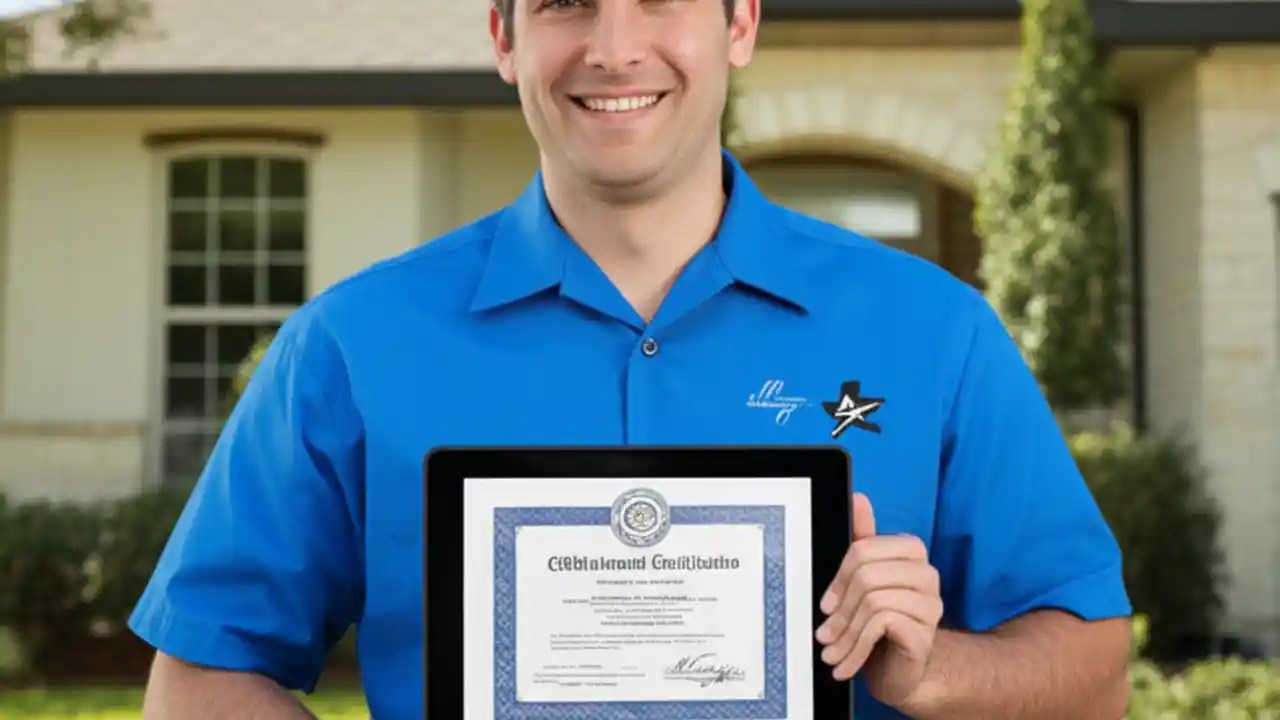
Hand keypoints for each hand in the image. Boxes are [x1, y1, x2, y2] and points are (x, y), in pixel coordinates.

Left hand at [815, 492, 943, 708]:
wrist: (898, 672)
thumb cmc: (878, 624)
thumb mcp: (863, 582)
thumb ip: (861, 542)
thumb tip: (858, 497)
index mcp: (910, 553)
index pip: (864, 549)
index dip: (839, 578)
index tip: (826, 604)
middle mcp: (927, 575)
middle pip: (867, 574)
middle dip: (840, 609)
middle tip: (824, 633)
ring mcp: (932, 605)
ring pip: (873, 600)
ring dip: (846, 632)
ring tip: (833, 652)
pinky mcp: (927, 633)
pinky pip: (883, 624)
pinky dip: (858, 646)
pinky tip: (849, 662)